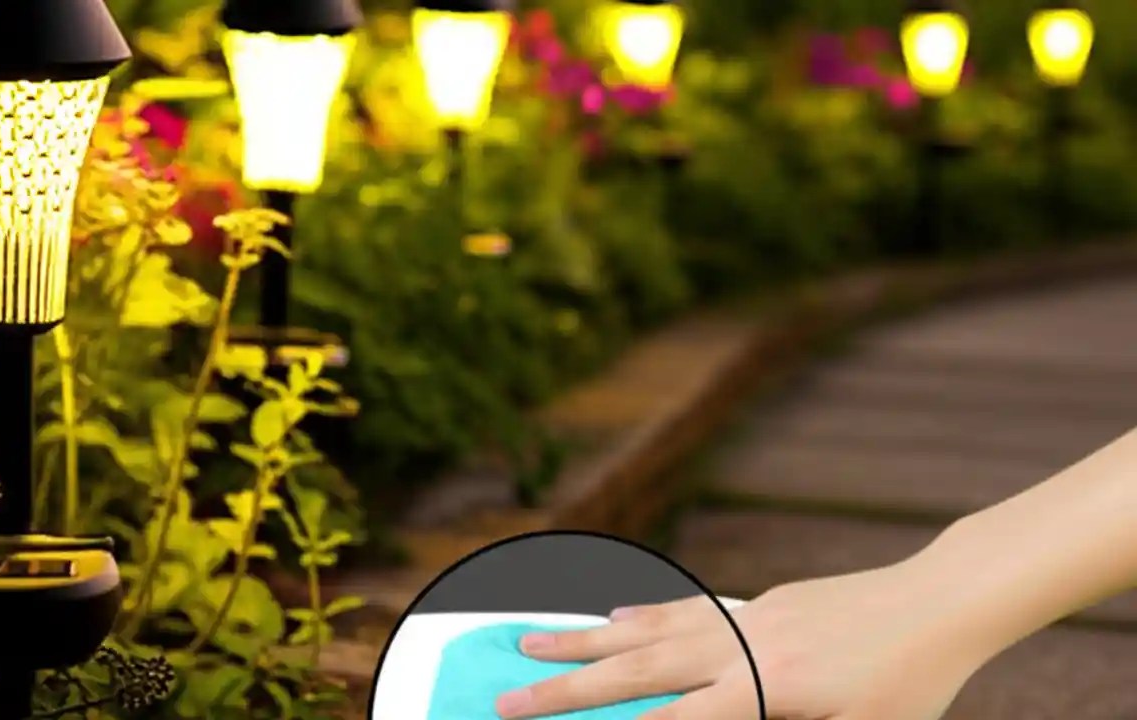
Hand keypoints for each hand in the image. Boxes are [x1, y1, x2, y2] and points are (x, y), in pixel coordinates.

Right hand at [495, 557, 998, 719]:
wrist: (940, 600)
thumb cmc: (913, 684)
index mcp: (766, 689)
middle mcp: (743, 647)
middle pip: (637, 669)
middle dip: (566, 687)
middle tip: (507, 699)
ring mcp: (746, 618)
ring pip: (648, 629)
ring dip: (584, 641)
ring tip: (530, 642)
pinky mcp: (758, 603)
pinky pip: (684, 612)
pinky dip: (639, 616)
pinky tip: (610, 619)